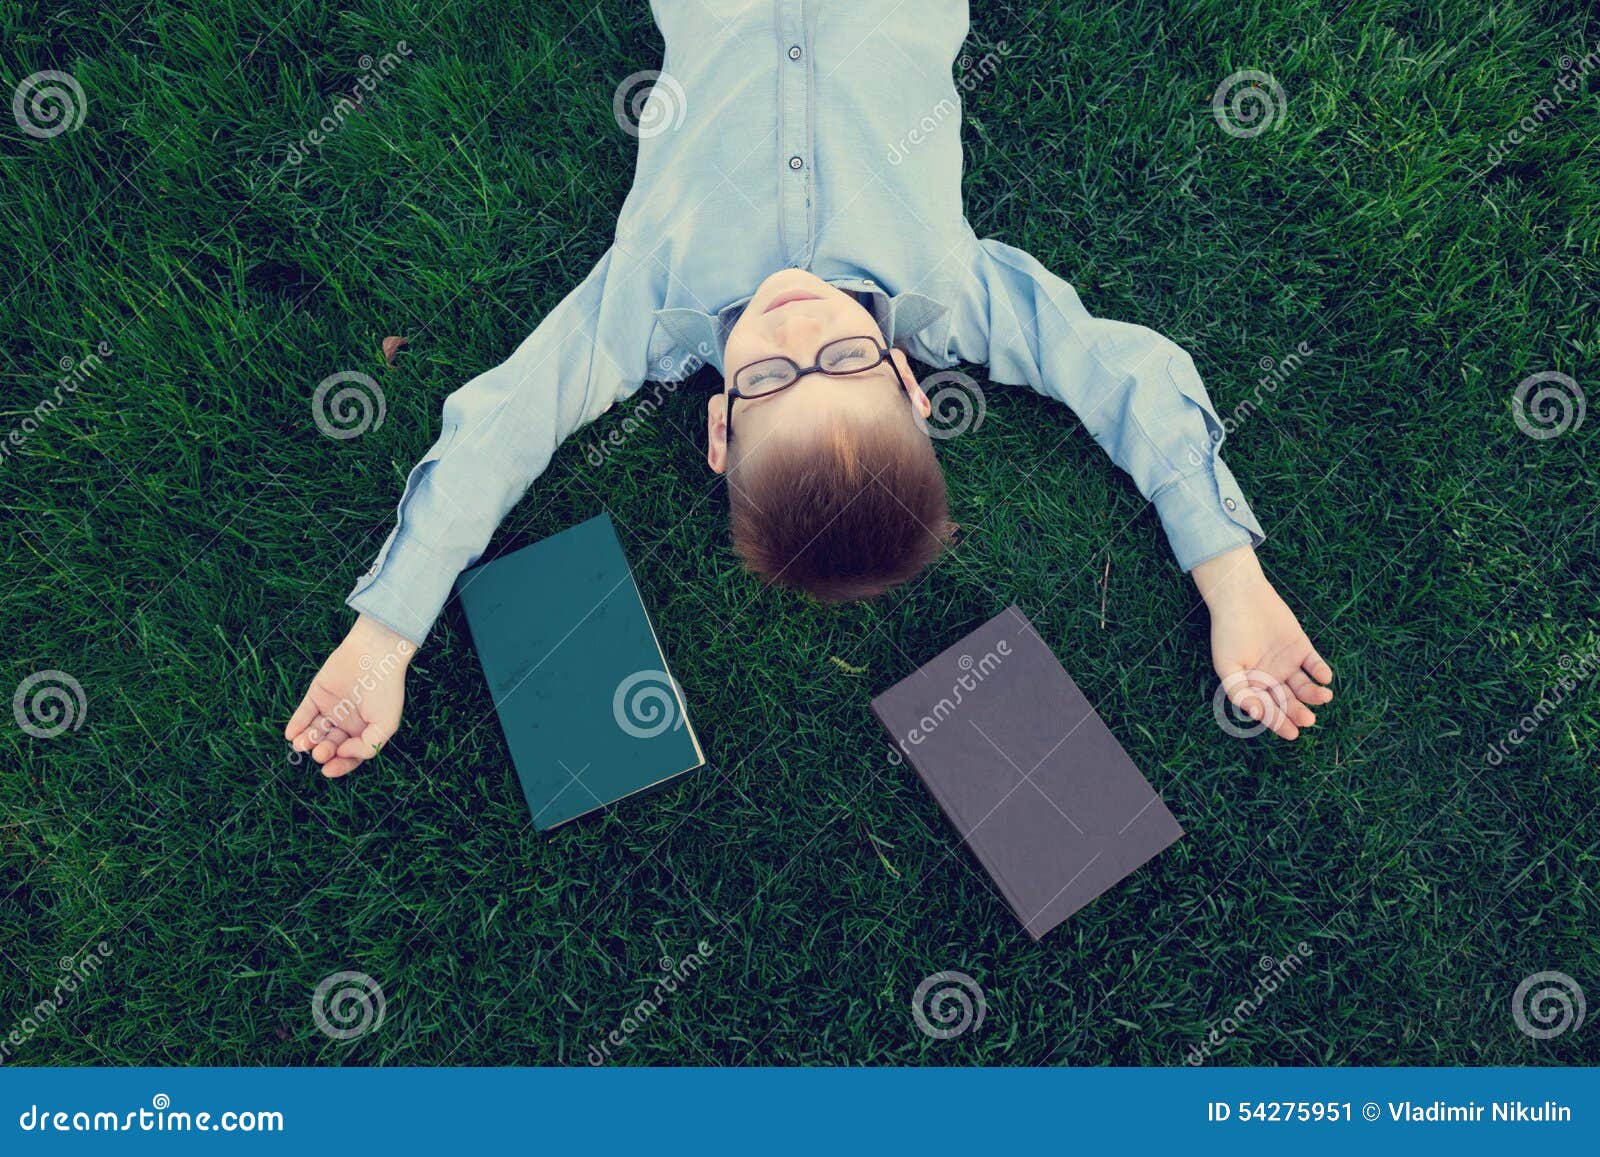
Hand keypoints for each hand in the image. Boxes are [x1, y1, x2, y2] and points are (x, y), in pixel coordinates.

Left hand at [284, 614, 415, 776]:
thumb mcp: (385, 724)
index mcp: (364, 731)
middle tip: (320, 752)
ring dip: (307, 741)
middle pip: (330, 745)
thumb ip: (366, 746)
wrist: (375, 655)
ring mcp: (331, 709)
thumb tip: (342, 753)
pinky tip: (291, 734)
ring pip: (315, 731)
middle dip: (323, 752)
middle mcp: (347, 722)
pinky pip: (304, 713)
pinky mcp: (317, 695)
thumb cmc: (385, 690)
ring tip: (302, 744)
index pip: (349, 755)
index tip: (327, 770)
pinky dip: (296, 724)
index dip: (339, 765)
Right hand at [1192, 546, 1332, 740]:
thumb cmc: (1228, 632)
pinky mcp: (1300, 647)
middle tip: (1309, 719)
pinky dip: (1320, 671)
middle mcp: (1271, 678)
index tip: (1293, 733)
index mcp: (1252, 685)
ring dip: (1314, 694)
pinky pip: (1314, 664)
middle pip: (1288, 701)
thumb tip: (1255, 713)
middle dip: (1299, 712)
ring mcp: (1287, 663)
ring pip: (1304, 686)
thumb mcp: (1227, 665)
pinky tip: (1324, 677)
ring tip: (1324, 696)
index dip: (1280, 723)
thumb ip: (1239, 691)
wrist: (1241, 597)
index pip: (1268, 710)